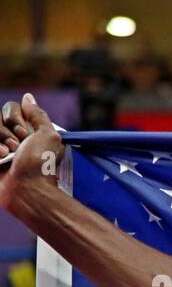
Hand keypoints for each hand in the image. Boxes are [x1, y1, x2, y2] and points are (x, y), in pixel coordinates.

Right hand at [0, 93, 63, 214]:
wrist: (27, 189)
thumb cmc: (41, 164)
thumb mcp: (48, 136)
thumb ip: (38, 115)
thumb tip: (27, 97)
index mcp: (27, 130)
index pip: (11, 107)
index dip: (15, 117)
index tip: (24, 134)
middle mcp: (11, 136)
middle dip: (7, 131)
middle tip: (17, 147)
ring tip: (6, 155)